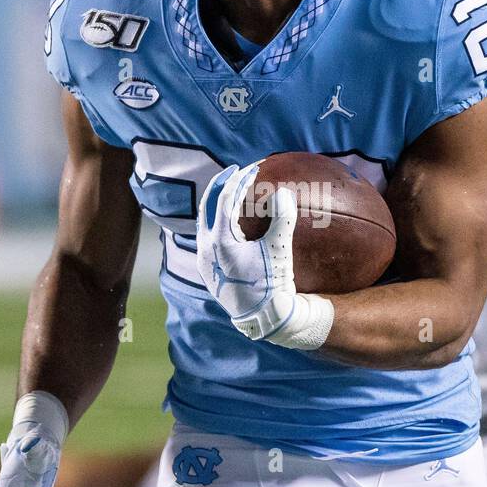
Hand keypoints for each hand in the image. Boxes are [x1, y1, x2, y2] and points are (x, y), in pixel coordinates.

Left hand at [196, 162, 333, 348]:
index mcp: (219, 241)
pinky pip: (207, 237)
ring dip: (217, 204)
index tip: (250, 168)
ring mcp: (203, 260)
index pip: (223, 200)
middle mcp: (205, 249)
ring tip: (230, 192)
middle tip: (235, 171)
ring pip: (204, 222)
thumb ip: (282, 218)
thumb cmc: (272, 284)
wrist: (263, 318)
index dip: (237, 181)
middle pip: (207, 207)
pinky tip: (230, 221)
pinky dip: (217, 222)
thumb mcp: (280, 250)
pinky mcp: (207, 270)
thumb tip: (283, 192)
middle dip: (221, 186)